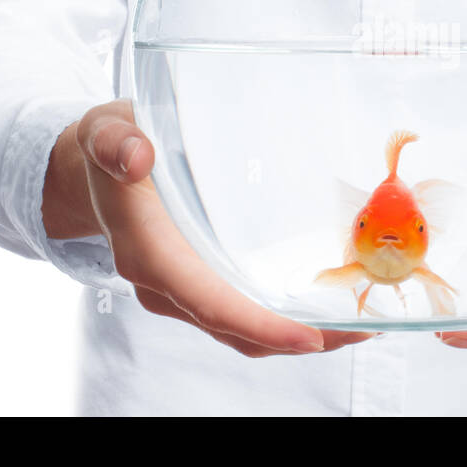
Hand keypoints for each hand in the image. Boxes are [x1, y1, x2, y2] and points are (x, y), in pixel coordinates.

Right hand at [42, 99, 373, 356]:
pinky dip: (287, 316)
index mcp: (147, 250)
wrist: (103, 158)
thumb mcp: (108, 128)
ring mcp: (183, 288)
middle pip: (237, 328)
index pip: (206, 301)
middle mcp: (165, 281)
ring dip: (301, 333)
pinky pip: (245, 312)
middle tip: (364, 329)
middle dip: (300, 337)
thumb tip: (135, 157)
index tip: (310, 336)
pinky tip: (329, 302)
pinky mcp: (201, 282)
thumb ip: (116, 141)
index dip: (259, 324)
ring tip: (362, 323)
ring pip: (245, 329)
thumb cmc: (114, 141)